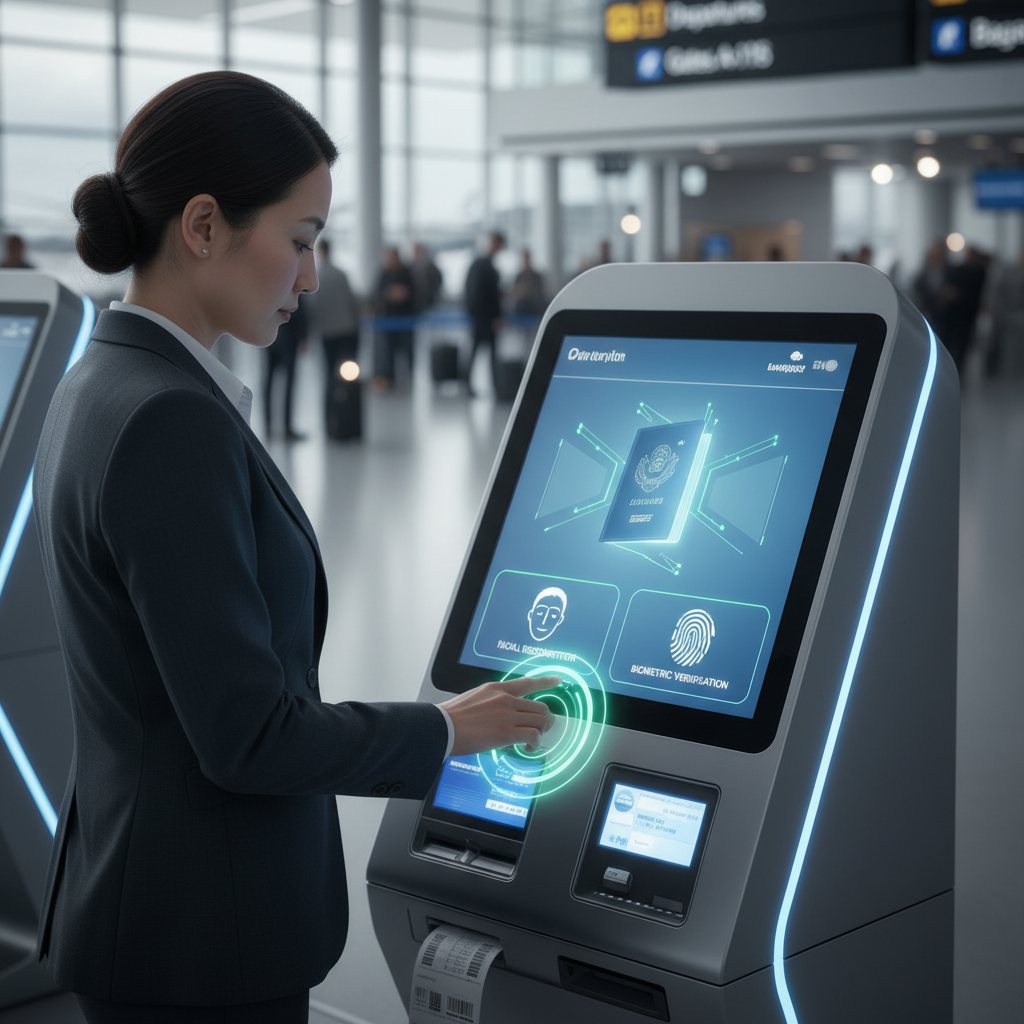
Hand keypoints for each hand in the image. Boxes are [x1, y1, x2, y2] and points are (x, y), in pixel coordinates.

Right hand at [440, 676, 558, 755]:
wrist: (441, 726)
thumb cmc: (451, 717)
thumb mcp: (473, 698)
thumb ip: (490, 703)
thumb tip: (499, 717)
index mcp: (496, 689)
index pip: (527, 682)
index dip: (546, 681)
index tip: (558, 680)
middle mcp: (505, 699)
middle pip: (540, 707)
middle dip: (545, 720)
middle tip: (542, 729)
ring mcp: (506, 715)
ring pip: (540, 721)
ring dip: (540, 734)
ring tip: (532, 742)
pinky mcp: (505, 733)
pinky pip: (532, 736)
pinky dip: (534, 744)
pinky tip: (527, 748)